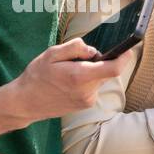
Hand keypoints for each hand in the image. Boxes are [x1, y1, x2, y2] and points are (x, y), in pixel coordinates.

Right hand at [6, 37, 126, 123]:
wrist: (25, 103)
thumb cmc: (36, 76)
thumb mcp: (52, 54)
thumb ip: (75, 48)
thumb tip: (93, 50)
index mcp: (80, 76)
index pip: (114, 68)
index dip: (124, 57)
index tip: (127, 48)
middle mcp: (87, 91)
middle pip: (107, 71)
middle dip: (100, 61)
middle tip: (78, 58)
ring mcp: (87, 100)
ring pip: (100, 79)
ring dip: (91, 71)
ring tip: (69, 71)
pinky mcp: (85, 105)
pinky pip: (93, 87)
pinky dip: (87, 80)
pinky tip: (69, 81)